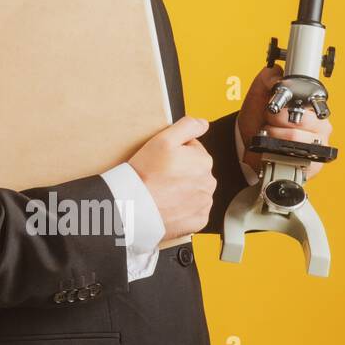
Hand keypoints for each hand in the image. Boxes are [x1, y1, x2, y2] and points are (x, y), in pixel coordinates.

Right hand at [127, 116, 216, 241]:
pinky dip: (183, 208)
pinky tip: (168, 204)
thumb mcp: (163, 139)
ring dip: (182, 190)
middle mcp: (209, 182)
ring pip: (194, 190)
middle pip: (195, 171)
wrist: (135, 207)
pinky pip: (193, 211)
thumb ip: (187, 126)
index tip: (161, 159)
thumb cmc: (146, 173)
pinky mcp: (198, 221)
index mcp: (204, 160)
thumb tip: (203, 123)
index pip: (193, 150)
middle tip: (159, 175)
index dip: (175, 152)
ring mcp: (204, 203)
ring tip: (162, 191)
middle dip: (181, 171)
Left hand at [237, 65, 330, 181]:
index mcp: (311, 106)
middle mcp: (320, 126)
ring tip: (270, 136)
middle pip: (300, 121)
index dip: (284, 105)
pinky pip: (294, 158)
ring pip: (295, 139)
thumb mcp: (258, 95)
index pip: (309, 101)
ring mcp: (318, 145)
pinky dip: (277, 153)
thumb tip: (277, 74)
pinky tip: (274, 150)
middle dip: (275, 120)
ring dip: (273, 137)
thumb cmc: (259, 120)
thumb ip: (267, 78)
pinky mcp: (314, 164)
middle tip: (269, 121)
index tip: (272, 107)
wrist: (249, 145)